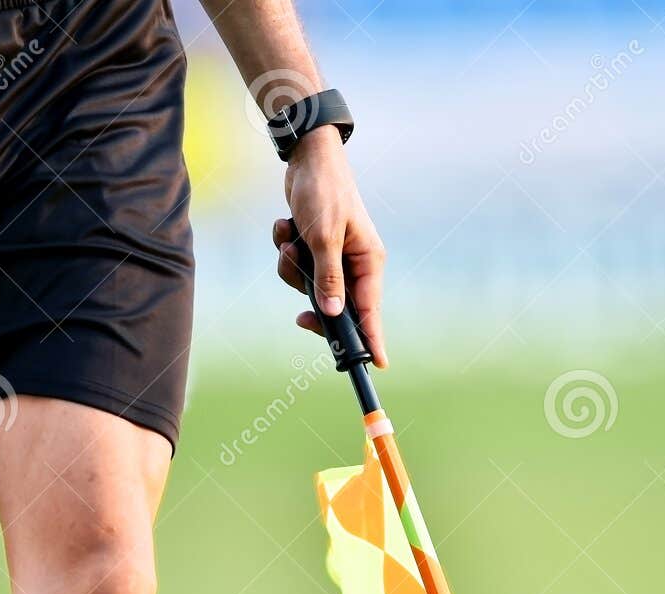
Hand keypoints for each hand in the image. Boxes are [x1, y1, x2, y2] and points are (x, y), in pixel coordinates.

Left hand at [274, 129, 387, 367]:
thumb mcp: (323, 236)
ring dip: (292, 268)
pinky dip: (286, 249)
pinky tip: (286, 227)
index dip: (373, 339)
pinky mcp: (314, 248)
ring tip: (290, 241)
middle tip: (300, 319)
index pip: (371, 310)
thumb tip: (332, 313)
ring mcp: (334, 256)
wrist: (306, 157)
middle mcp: (355, 263)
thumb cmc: (322, 191)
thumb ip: (327, 277)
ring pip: (308, 286)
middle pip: (336, 306)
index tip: (378, 366)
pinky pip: (296, 267)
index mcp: (368, 261)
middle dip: (311, 300)